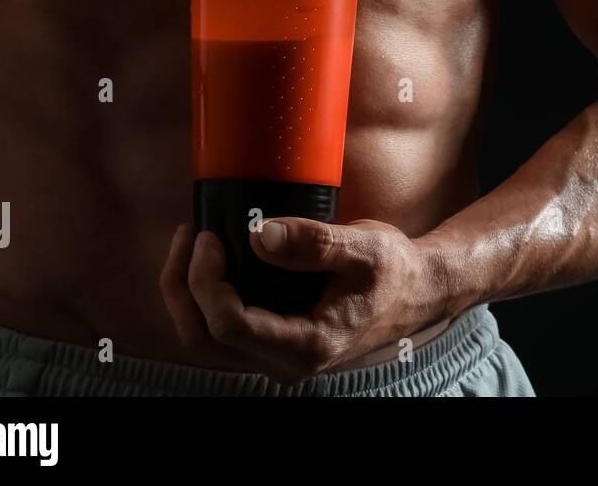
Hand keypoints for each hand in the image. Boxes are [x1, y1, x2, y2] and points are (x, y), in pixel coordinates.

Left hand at [160, 219, 450, 383]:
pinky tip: (212, 260)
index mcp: (307, 344)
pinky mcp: (271, 343)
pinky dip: (202, 297)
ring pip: (203, 340)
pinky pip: (218, 331)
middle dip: (183, 285)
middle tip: (192, 233)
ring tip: (192, 242)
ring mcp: (275, 358)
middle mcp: (284, 363)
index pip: (230, 324)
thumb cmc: (394, 270)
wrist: (415, 293)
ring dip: (185, 293)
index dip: (207, 281)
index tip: (212, 236)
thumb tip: (256, 235)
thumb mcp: (364, 247)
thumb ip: (314, 243)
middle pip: (202, 338)